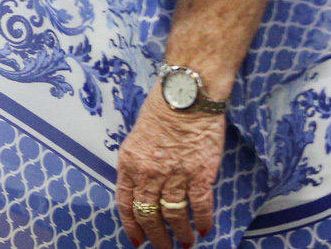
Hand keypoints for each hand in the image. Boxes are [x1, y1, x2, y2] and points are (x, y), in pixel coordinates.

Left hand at [115, 88, 223, 246]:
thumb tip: (142, 186)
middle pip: (148, 214)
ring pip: (173, 215)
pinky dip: (203, 221)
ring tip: (184, 243)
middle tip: (163, 248)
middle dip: (156, 237)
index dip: (131, 226)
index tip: (137, 241)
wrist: (185, 95)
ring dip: (180, 234)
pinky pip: (200, 206)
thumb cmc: (161, 110)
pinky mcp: (200, 174)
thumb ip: (138, 163)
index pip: (125, 203)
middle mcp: (149, 172)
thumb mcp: (137, 137)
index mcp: (129, 162)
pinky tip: (205, 230)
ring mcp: (175, 175)